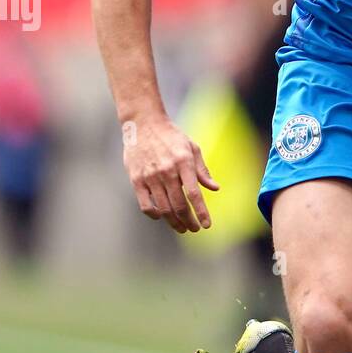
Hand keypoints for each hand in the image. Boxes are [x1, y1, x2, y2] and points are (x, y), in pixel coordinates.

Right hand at [122, 113, 218, 233]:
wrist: (143, 124)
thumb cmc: (171, 137)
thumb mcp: (192, 148)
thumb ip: (202, 171)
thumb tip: (215, 188)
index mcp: (183, 162)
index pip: (194, 194)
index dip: (201, 212)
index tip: (206, 225)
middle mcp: (167, 171)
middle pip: (179, 205)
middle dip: (189, 221)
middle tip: (194, 228)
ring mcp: (150, 176)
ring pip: (164, 208)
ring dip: (174, 222)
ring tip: (181, 227)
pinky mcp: (136, 180)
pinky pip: (145, 205)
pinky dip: (154, 214)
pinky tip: (161, 216)